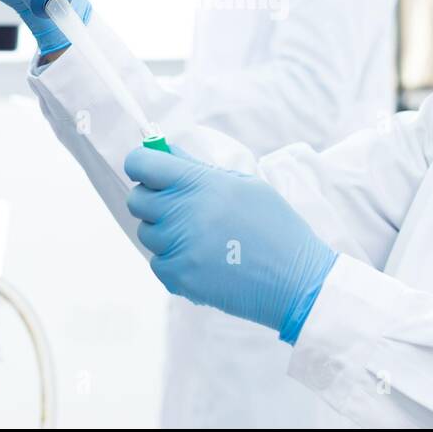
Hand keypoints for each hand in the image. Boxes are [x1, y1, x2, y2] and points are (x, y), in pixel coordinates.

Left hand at [125, 147, 337, 343]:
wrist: (295, 280)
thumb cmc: (274, 226)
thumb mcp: (244, 184)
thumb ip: (199, 167)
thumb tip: (166, 151)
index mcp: (199, 184)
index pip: (142, 163)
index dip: (141, 162)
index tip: (149, 168)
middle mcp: (183, 213)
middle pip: (137, 199)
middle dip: (152, 197)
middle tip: (179, 204)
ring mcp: (178, 248)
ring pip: (146, 232)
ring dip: (164, 231)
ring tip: (200, 236)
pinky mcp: (178, 278)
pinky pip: (157, 262)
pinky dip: (173, 260)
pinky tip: (202, 259)